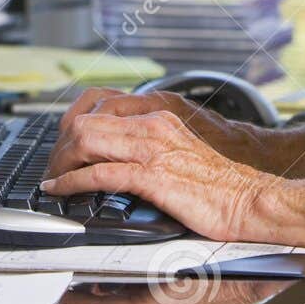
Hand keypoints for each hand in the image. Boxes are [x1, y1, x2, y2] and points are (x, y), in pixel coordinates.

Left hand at [47, 87, 257, 174]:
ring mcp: (152, 149)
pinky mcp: (154, 176)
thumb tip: (118, 154)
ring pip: (86, 140)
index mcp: (158, 116)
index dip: (71, 124)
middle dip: (60, 145)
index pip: (99, 104)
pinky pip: (100, 173)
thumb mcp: (179, 150)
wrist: (252, 199)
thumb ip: (151, 144)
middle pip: (85, 121)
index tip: (62, 144)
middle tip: (52, 166)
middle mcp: (152, 125)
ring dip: (62, 161)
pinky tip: (63, 190)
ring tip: (53, 179)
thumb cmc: (221, 183)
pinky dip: (73, 182)